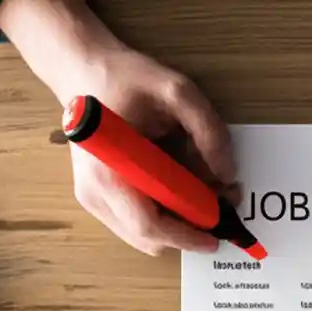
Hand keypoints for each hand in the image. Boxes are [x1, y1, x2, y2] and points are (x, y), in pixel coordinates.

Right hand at [65, 48, 235, 254]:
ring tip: (205, 192)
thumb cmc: (125, 79)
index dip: (186, 235)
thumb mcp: (178, 92)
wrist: (84, 72)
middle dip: (188, 229)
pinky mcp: (99, 198)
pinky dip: (164, 214)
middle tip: (221, 205)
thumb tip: (227, 175)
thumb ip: (208, 131)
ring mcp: (93, 198)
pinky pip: (137, 221)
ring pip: (143, 235)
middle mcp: (95, 193)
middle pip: (147, 238)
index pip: (148, 224)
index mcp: (107, 172)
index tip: (216, 233)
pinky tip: (180, 188)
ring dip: (178, 223)